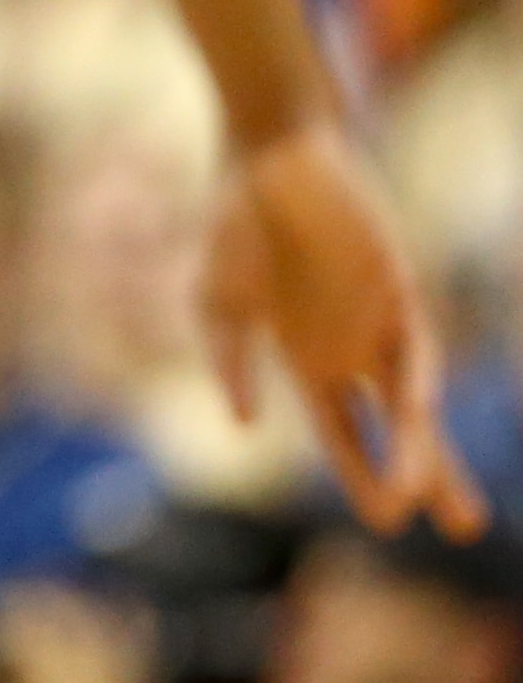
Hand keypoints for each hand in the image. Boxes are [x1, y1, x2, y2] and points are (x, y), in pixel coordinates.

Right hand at [198, 124, 487, 535]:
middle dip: (431, 478)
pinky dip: (414, 379)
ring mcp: (379, 319)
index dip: (365, 475)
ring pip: (413, 401)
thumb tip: (244, 426)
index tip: (388, 525)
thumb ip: (227, 360)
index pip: (347, 433)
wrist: (265, 152)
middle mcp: (355, 349)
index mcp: (310, 358)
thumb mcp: (216, 301)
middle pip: (401, 429)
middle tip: (466, 529)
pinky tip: (417, 412)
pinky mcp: (397, 285)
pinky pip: (413, 342)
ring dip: (426, 451)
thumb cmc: (236, 222)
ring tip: (445, 505)